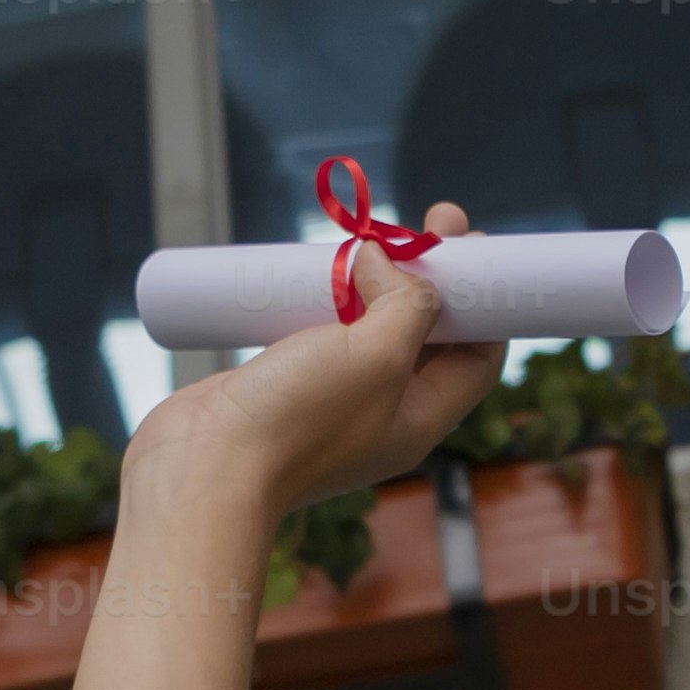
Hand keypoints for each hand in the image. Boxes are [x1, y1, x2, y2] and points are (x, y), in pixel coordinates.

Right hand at [126, 205, 501, 523]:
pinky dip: (331, 295)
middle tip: (431, 222)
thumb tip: (387, 262)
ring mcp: (335, 397)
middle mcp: (385, 410)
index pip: (479, 357)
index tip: (474, 245)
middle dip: (434, 277)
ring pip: (374, 327)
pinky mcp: (289, 381)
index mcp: (421, 417)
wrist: (204, 468)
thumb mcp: (377, 354)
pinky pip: (325, 330)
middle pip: (430, 335)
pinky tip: (322, 266)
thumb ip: (406, 304)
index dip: (486, 301)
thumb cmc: (297, 421)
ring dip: (380, 280)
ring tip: (371, 237)